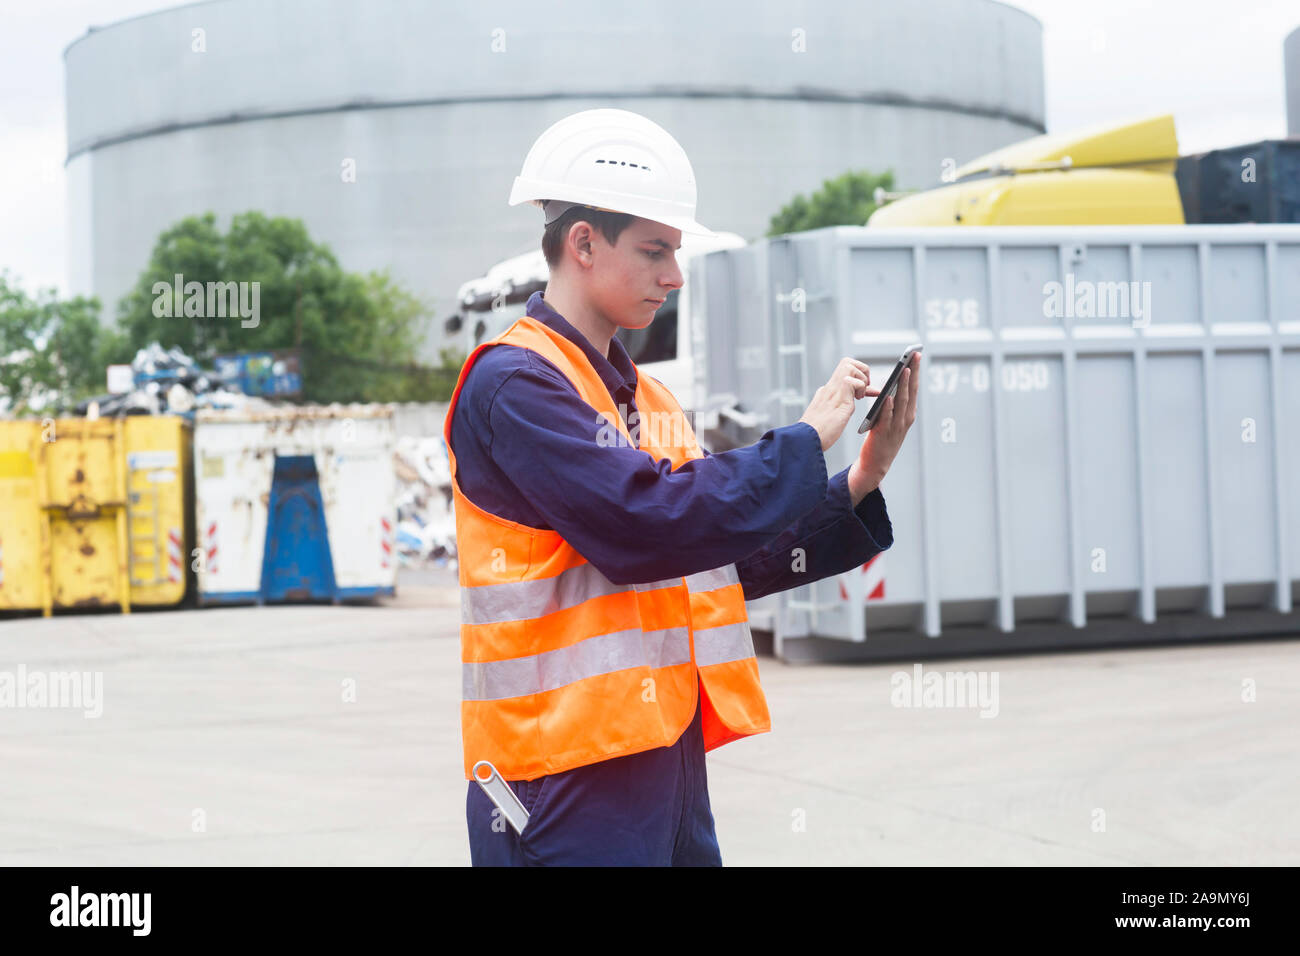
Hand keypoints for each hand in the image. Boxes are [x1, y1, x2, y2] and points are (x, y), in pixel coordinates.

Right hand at [798, 357, 878, 451]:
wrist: (806, 441)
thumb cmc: (817, 435)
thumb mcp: (827, 418)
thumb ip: (834, 408)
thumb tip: (845, 403)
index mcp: (826, 393)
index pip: (844, 375)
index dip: (858, 378)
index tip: (864, 392)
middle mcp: (829, 388)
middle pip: (847, 362)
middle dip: (861, 370)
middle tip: (864, 388)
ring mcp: (834, 391)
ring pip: (851, 366)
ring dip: (862, 379)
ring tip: (860, 396)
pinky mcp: (840, 398)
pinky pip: (855, 381)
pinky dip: (861, 388)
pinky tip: (858, 400)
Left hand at [848, 351, 918, 503]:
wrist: (875, 464)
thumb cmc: (882, 438)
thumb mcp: (892, 420)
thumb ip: (893, 405)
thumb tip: (890, 387)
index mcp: (908, 413)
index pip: (912, 388)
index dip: (915, 371)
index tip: (916, 355)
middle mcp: (906, 418)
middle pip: (910, 392)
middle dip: (912, 373)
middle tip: (914, 356)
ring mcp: (896, 426)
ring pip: (900, 403)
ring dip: (902, 386)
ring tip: (904, 370)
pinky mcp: (884, 434)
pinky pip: (887, 418)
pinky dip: (888, 407)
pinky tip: (887, 396)